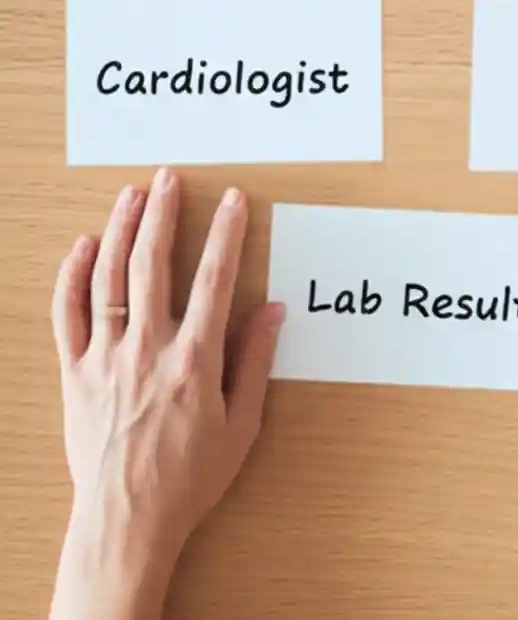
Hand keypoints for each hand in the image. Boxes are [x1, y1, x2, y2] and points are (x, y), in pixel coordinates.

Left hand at [49, 168, 283, 619]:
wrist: (128, 517)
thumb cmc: (191, 476)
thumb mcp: (242, 424)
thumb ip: (254, 362)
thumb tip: (271, 311)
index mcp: (194, 361)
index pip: (214, 281)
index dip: (226, 235)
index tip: (235, 202)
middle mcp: (146, 349)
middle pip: (153, 265)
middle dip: (164, 215)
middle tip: (171, 179)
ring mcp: (105, 357)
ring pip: (109, 278)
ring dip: (121, 230)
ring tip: (132, 195)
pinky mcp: (74, 372)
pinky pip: (68, 312)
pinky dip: (73, 275)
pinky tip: (85, 245)